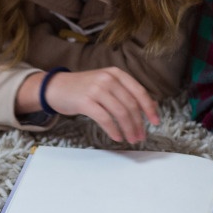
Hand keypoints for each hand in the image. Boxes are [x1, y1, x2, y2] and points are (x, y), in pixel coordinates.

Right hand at [44, 67, 159, 143]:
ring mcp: (96, 89)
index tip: (156, 122)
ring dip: (128, 129)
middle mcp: (108, 78)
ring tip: (131, 139)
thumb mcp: (106, 84)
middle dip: (139, 123)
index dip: (150, 108)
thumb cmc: (84, 88)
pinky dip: (113, 130)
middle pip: (131, 104)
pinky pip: (105, 119)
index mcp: (117, 73)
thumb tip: (149, 108)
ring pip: (120, 112)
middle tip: (141, 136)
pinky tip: (116, 137)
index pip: (139, 92)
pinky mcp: (85, 101)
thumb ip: (125, 92)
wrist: (56, 87)